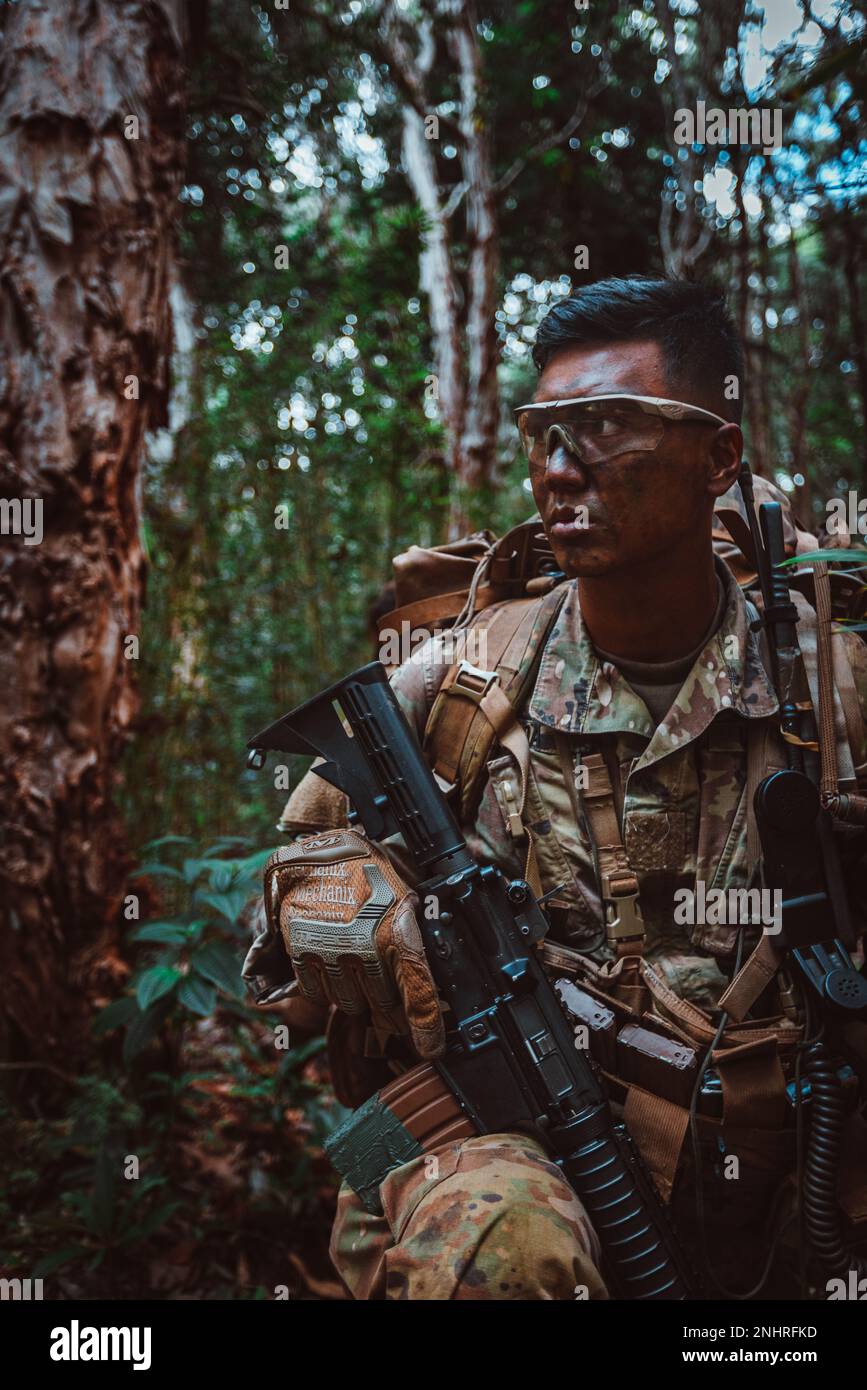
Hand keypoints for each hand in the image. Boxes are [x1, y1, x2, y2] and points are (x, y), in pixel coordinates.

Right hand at [263, 828, 444, 1059]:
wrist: (324, 846)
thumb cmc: (373, 873)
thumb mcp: (408, 899)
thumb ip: (417, 941)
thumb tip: (437, 989)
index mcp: (398, 932)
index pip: (418, 992)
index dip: (426, 1027)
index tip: (431, 1048)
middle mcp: (364, 946)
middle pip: (381, 1005)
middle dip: (387, 1005)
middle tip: (387, 990)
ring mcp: (330, 950)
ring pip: (347, 1002)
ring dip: (355, 995)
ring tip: (356, 968)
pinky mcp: (300, 950)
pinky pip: (315, 992)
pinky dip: (324, 986)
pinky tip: (331, 962)